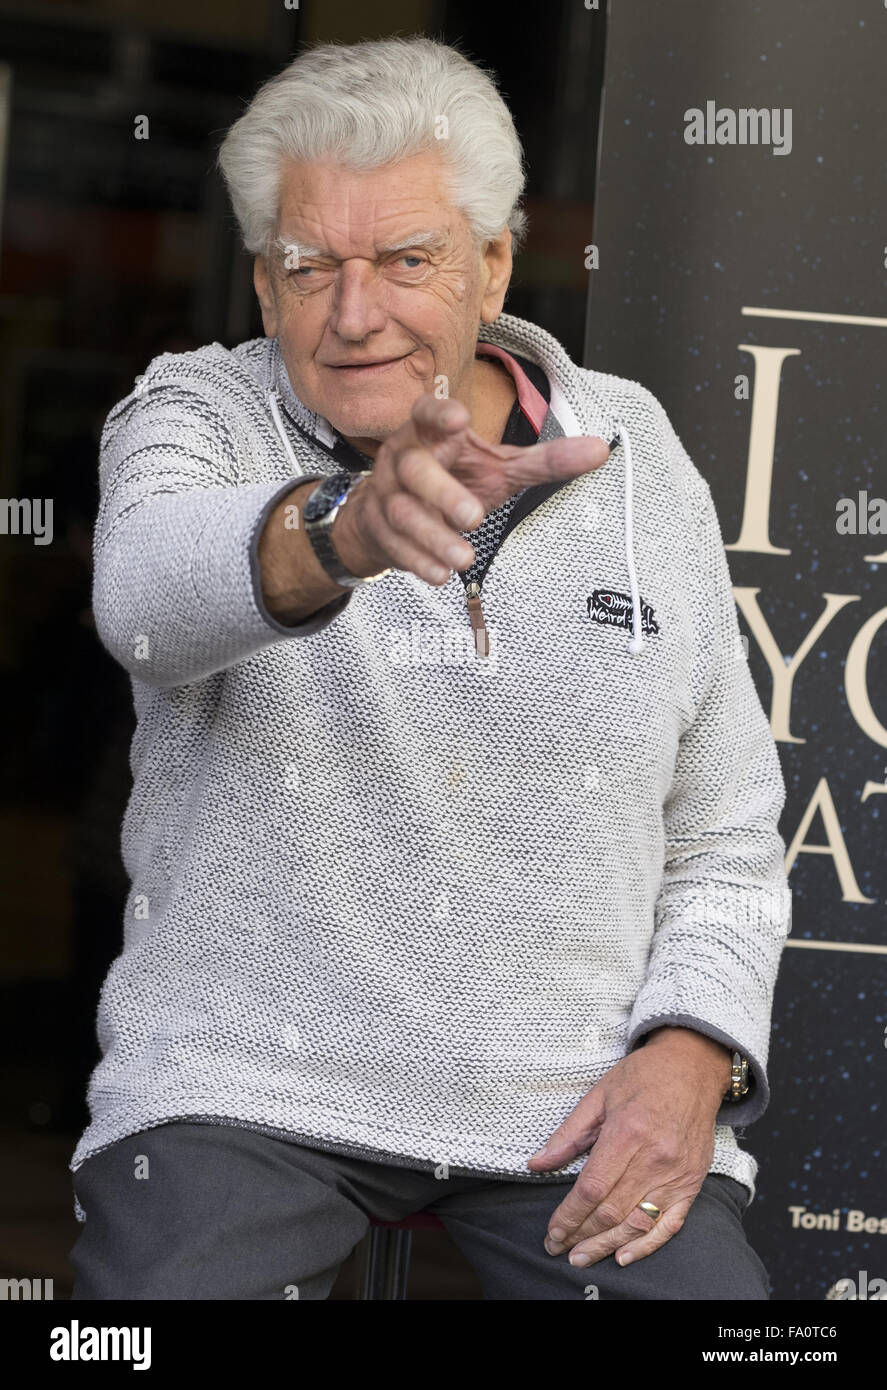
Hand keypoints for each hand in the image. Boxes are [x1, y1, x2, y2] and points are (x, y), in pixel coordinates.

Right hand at [332, 393, 610, 584]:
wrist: (390, 513)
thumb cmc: (452, 478)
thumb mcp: (498, 467)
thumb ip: (544, 461)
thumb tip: (600, 450)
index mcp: (430, 433)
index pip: (427, 413)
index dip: (440, 414)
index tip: (461, 418)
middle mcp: (402, 458)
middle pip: (413, 469)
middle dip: (441, 493)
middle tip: (475, 517)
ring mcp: (386, 495)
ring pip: (402, 513)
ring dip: (433, 538)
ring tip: (463, 559)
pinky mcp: (379, 529)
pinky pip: (395, 546)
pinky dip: (418, 561)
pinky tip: (440, 574)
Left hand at [526, 1028, 731, 1268]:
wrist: (693, 1067)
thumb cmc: (643, 1077)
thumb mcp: (599, 1095)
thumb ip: (568, 1134)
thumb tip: (537, 1163)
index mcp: (627, 1133)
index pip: (592, 1188)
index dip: (568, 1216)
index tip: (551, 1232)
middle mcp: (654, 1158)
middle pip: (612, 1211)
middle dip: (580, 1235)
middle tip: (558, 1249)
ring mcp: (676, 1174)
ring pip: (637, 1223)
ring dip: (606, 1245)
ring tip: (582, 1256)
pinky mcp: (692, 1183)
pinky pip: (670, 1224)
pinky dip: (647, 1245)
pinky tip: (624, 1255)